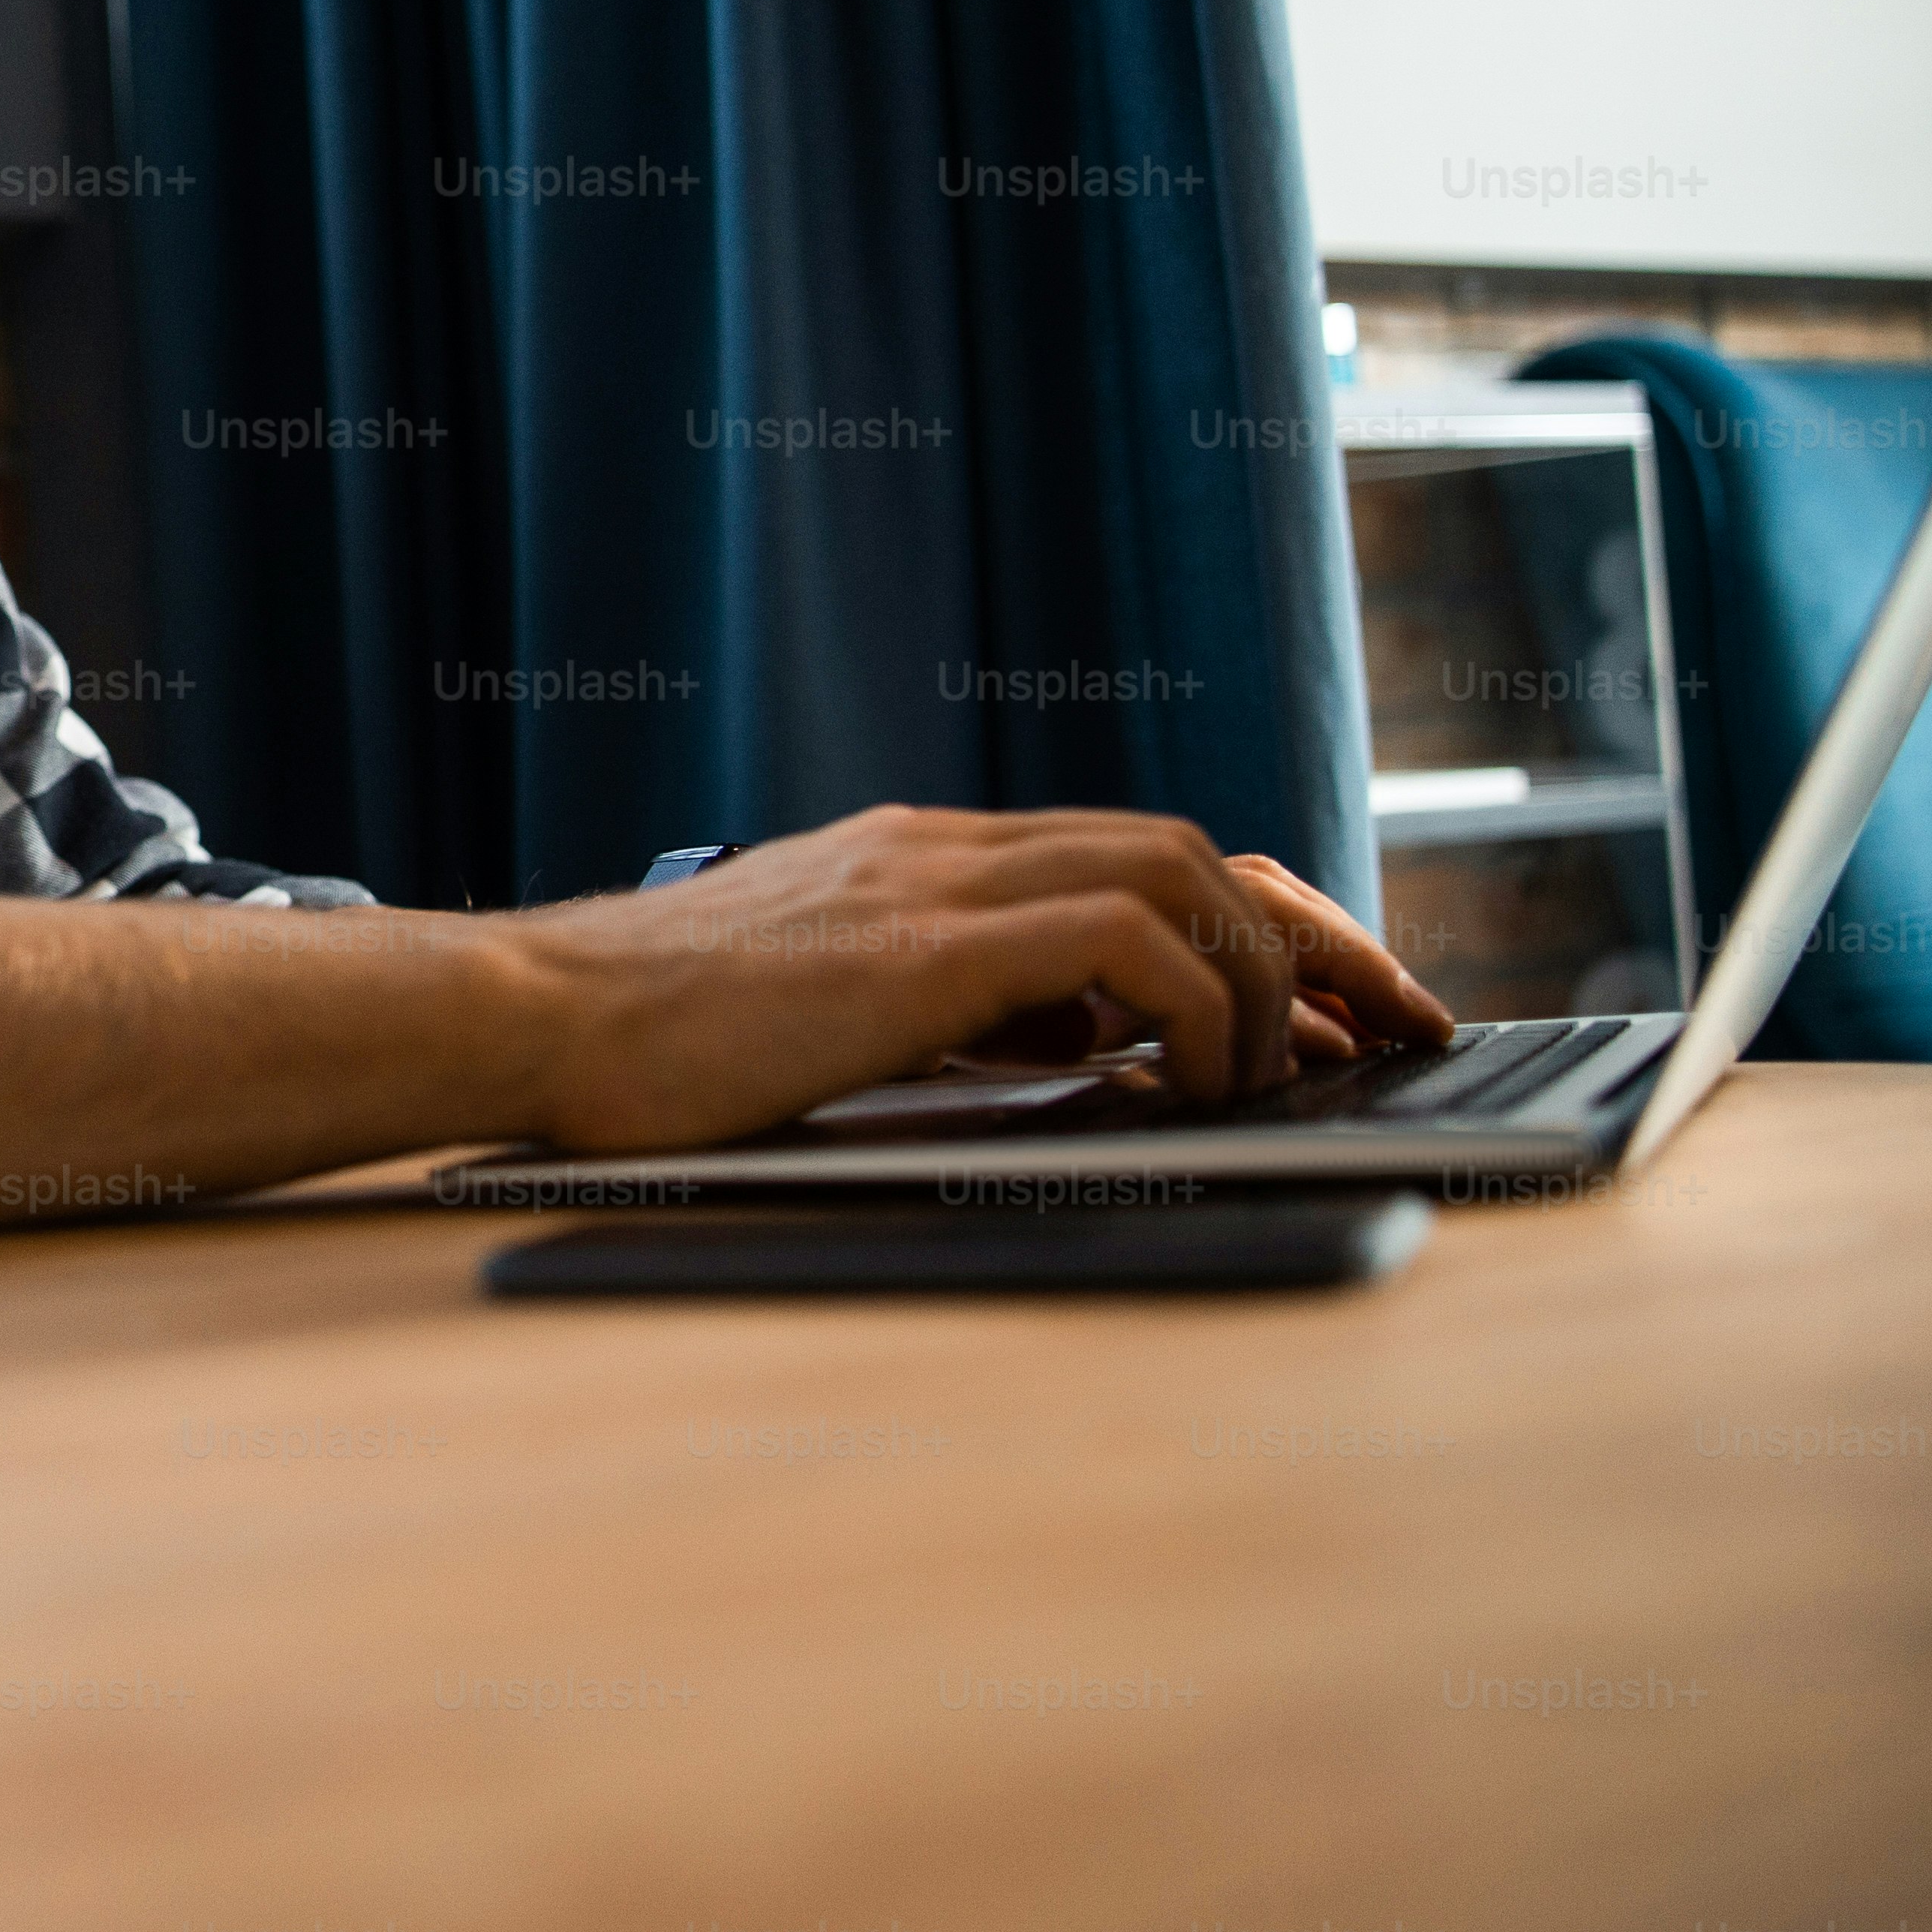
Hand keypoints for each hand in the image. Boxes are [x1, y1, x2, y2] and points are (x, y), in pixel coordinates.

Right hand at [497, 805, 1457, 1155]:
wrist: (527, 1016)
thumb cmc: (644, 1051)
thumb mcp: (824, 1020)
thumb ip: (944, 1014)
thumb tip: (1074, 1058)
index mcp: (918, 866)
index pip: (1140, 857)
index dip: (1262, 926)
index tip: (1337, 1011)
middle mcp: (941, 850)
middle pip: (1196, 851)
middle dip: (1322, 942)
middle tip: (1404, 1028)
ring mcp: (930, 882)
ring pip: (1180, 874)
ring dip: (1268, 978)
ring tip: (1291, 1075)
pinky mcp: (919, 941)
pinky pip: (1122, 934)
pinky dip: (1194, 1005)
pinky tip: (1195, 1081)